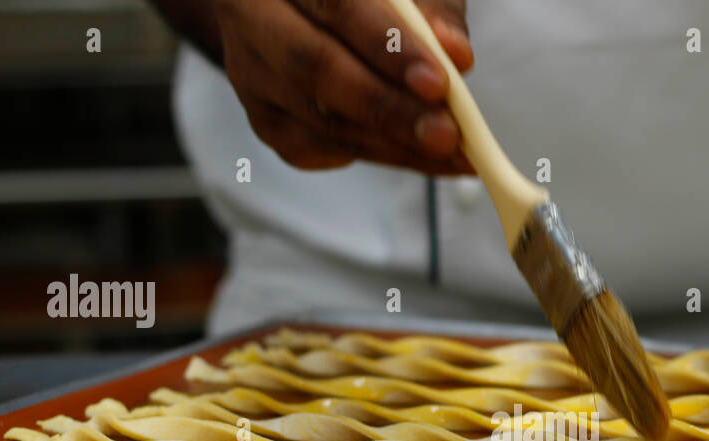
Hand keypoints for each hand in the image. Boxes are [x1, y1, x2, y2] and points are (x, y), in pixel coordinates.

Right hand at [213, 0, 473, 174]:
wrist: (310, 11)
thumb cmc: (373, 0)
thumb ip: (432, 8)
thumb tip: (457, 57)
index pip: (335, 5)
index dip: (387, 46)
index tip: (439, 83)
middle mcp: (251, 18)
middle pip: (314, 70)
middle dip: (388, 109)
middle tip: (447, 136)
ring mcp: (250, 75)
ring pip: (318, 120)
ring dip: (392, 145)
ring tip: (452, 157)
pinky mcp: (265, 120)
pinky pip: (320, 148)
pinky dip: (376, 154)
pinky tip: (419, 156)